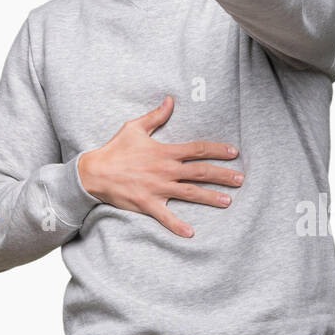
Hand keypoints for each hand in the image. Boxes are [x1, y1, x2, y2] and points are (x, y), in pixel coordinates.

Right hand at [77, 96, 242, 237]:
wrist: (94, 172)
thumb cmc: (115, 149)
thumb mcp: (135, 128)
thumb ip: (156, 116)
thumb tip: (170, 100)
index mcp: (165, 152)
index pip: (198, 149)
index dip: (218, 150)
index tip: (234, 153)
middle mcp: (166, 170)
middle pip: (201, 172)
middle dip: (223, 176)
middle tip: (241, 180)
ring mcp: (158, 188)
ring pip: (190, 194)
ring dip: (211, 198)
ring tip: (229, 201)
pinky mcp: (148, 204)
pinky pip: (166, 217)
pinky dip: (178, 226)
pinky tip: (191, 234)